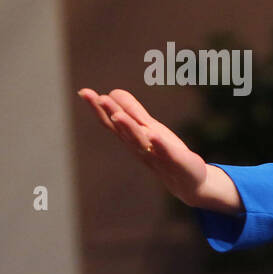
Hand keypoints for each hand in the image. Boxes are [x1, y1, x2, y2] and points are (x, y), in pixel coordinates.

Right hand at [77, 88, 241, 211]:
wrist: (187, 181)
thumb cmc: (163, 152)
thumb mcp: (147, 128)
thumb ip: (131, 111)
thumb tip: (113, 92)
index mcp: (131, 136)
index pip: (111, 120)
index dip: (98, 107)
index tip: (84, 92)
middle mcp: (139, 145)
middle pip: (122, 129)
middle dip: (111, 113)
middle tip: (99, 98)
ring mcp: (156, 154)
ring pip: (139, 140)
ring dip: (129, 127)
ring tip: (119, 115)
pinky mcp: (175, 160)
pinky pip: (165, 152)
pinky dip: (159, 144)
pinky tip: (154, 135)